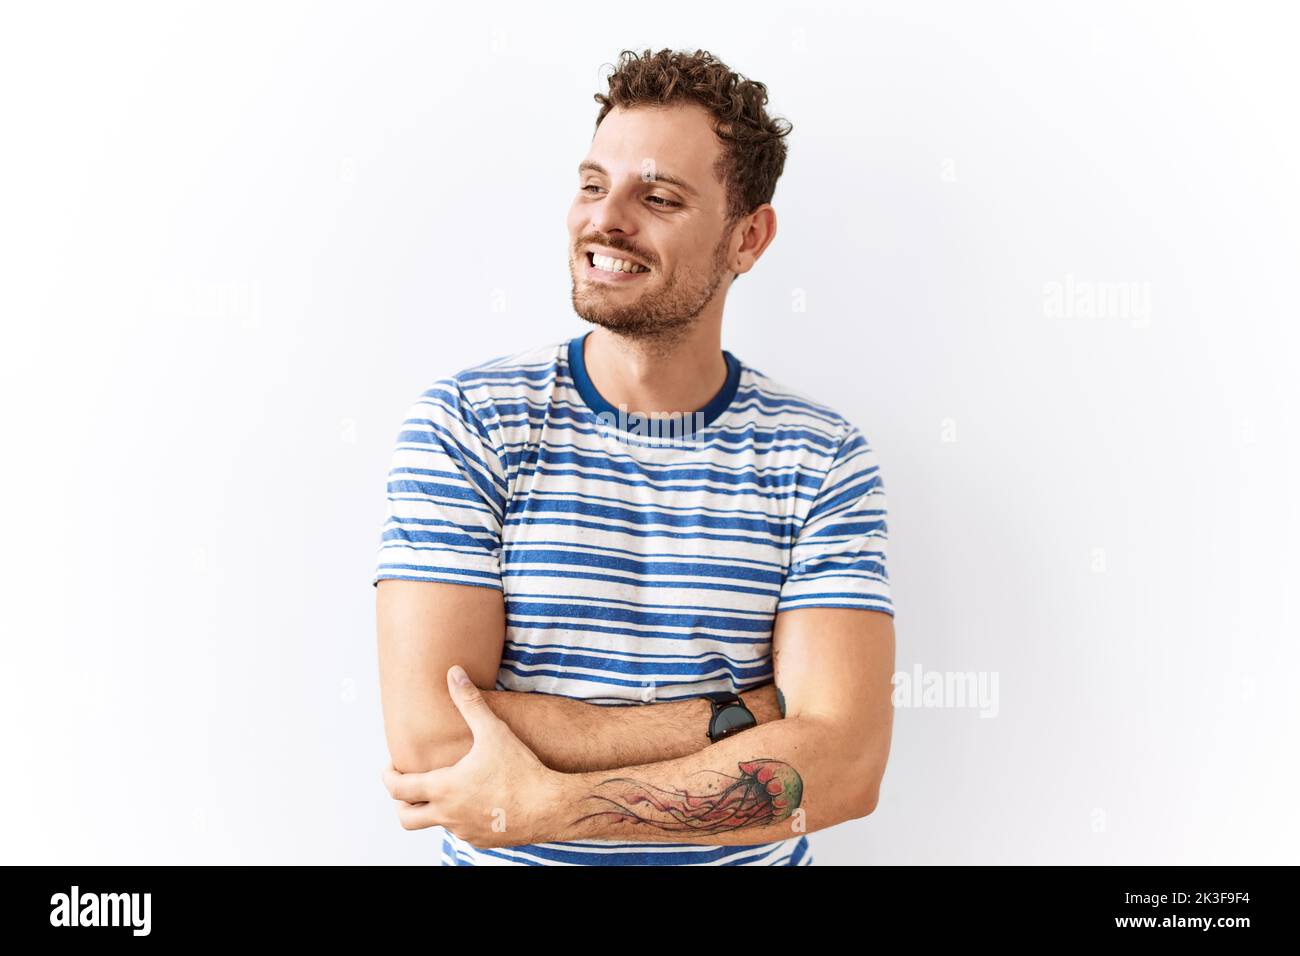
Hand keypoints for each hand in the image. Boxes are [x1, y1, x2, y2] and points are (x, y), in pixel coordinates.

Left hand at [381, 665, 567, 848]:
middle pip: (406, 818)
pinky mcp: (482, 841)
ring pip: (437, 824)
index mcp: (444, 788)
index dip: (389, 776)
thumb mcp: (493, 731)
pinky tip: (478, 800)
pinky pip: (462, 831)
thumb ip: (469, 702)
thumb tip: (453, 673)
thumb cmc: (521, 769)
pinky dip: (461, 818)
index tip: (392, 766)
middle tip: (408, 786)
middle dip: (400, 803)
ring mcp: (465, 831)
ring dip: (434, 809)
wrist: (550, 806)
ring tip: (447, 787)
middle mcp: (449, 814)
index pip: (398, 788)